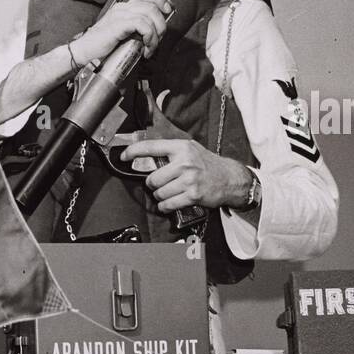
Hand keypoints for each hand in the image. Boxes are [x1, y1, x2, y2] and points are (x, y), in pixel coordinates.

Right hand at [71, 0, 171, 69]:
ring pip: (150, 14)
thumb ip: (136, 29)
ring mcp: (119, 15)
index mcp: (123, 7)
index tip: (168, 13)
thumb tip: (155, 32)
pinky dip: (149, 36)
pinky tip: (146, 48)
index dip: (162, 1)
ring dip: (156, 34)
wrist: (83, 53)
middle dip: (162, 24)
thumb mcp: (123, 35)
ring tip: (150, 48)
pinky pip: (142, 24)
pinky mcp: (118, 24)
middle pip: (152, 4)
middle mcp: (122, 7)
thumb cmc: (102, 47)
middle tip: (157, 40)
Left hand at [119, 138, 250, 212]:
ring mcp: (189, 179)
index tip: (124, 156)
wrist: (230, 178)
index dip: (133, 151)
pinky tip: (170, 203)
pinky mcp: (192, 195)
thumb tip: (144, 155)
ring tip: (169, 192)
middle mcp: (184, 162)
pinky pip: (167, 205)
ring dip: (160, 196)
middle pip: (152, 178)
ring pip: (159, 193)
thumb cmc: (207, 164)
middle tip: (161, 184)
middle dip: (153, 184)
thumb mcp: (190, 149)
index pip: (151, 147)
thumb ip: (170, 152)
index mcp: (181, 147)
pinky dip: (165, 206)